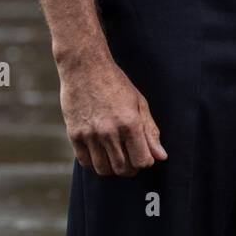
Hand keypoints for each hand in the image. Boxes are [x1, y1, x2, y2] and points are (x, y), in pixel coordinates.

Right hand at [58, 50, 167, 175]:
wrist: (85, 66)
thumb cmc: (115, 82)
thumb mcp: (139, 103)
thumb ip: (150, 131)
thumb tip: (161, 157)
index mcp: (130, 124)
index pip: (142, 162)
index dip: (145, 161)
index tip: (142, 153)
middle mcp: (110, 132)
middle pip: (123, 169)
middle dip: (130, 168)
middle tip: (129, 157)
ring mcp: (90, 135)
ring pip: (103, 169)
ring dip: (112, 167)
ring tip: (114, 155)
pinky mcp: (74, 134)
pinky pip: (85, 162)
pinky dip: (93, 161)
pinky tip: (99, 150)